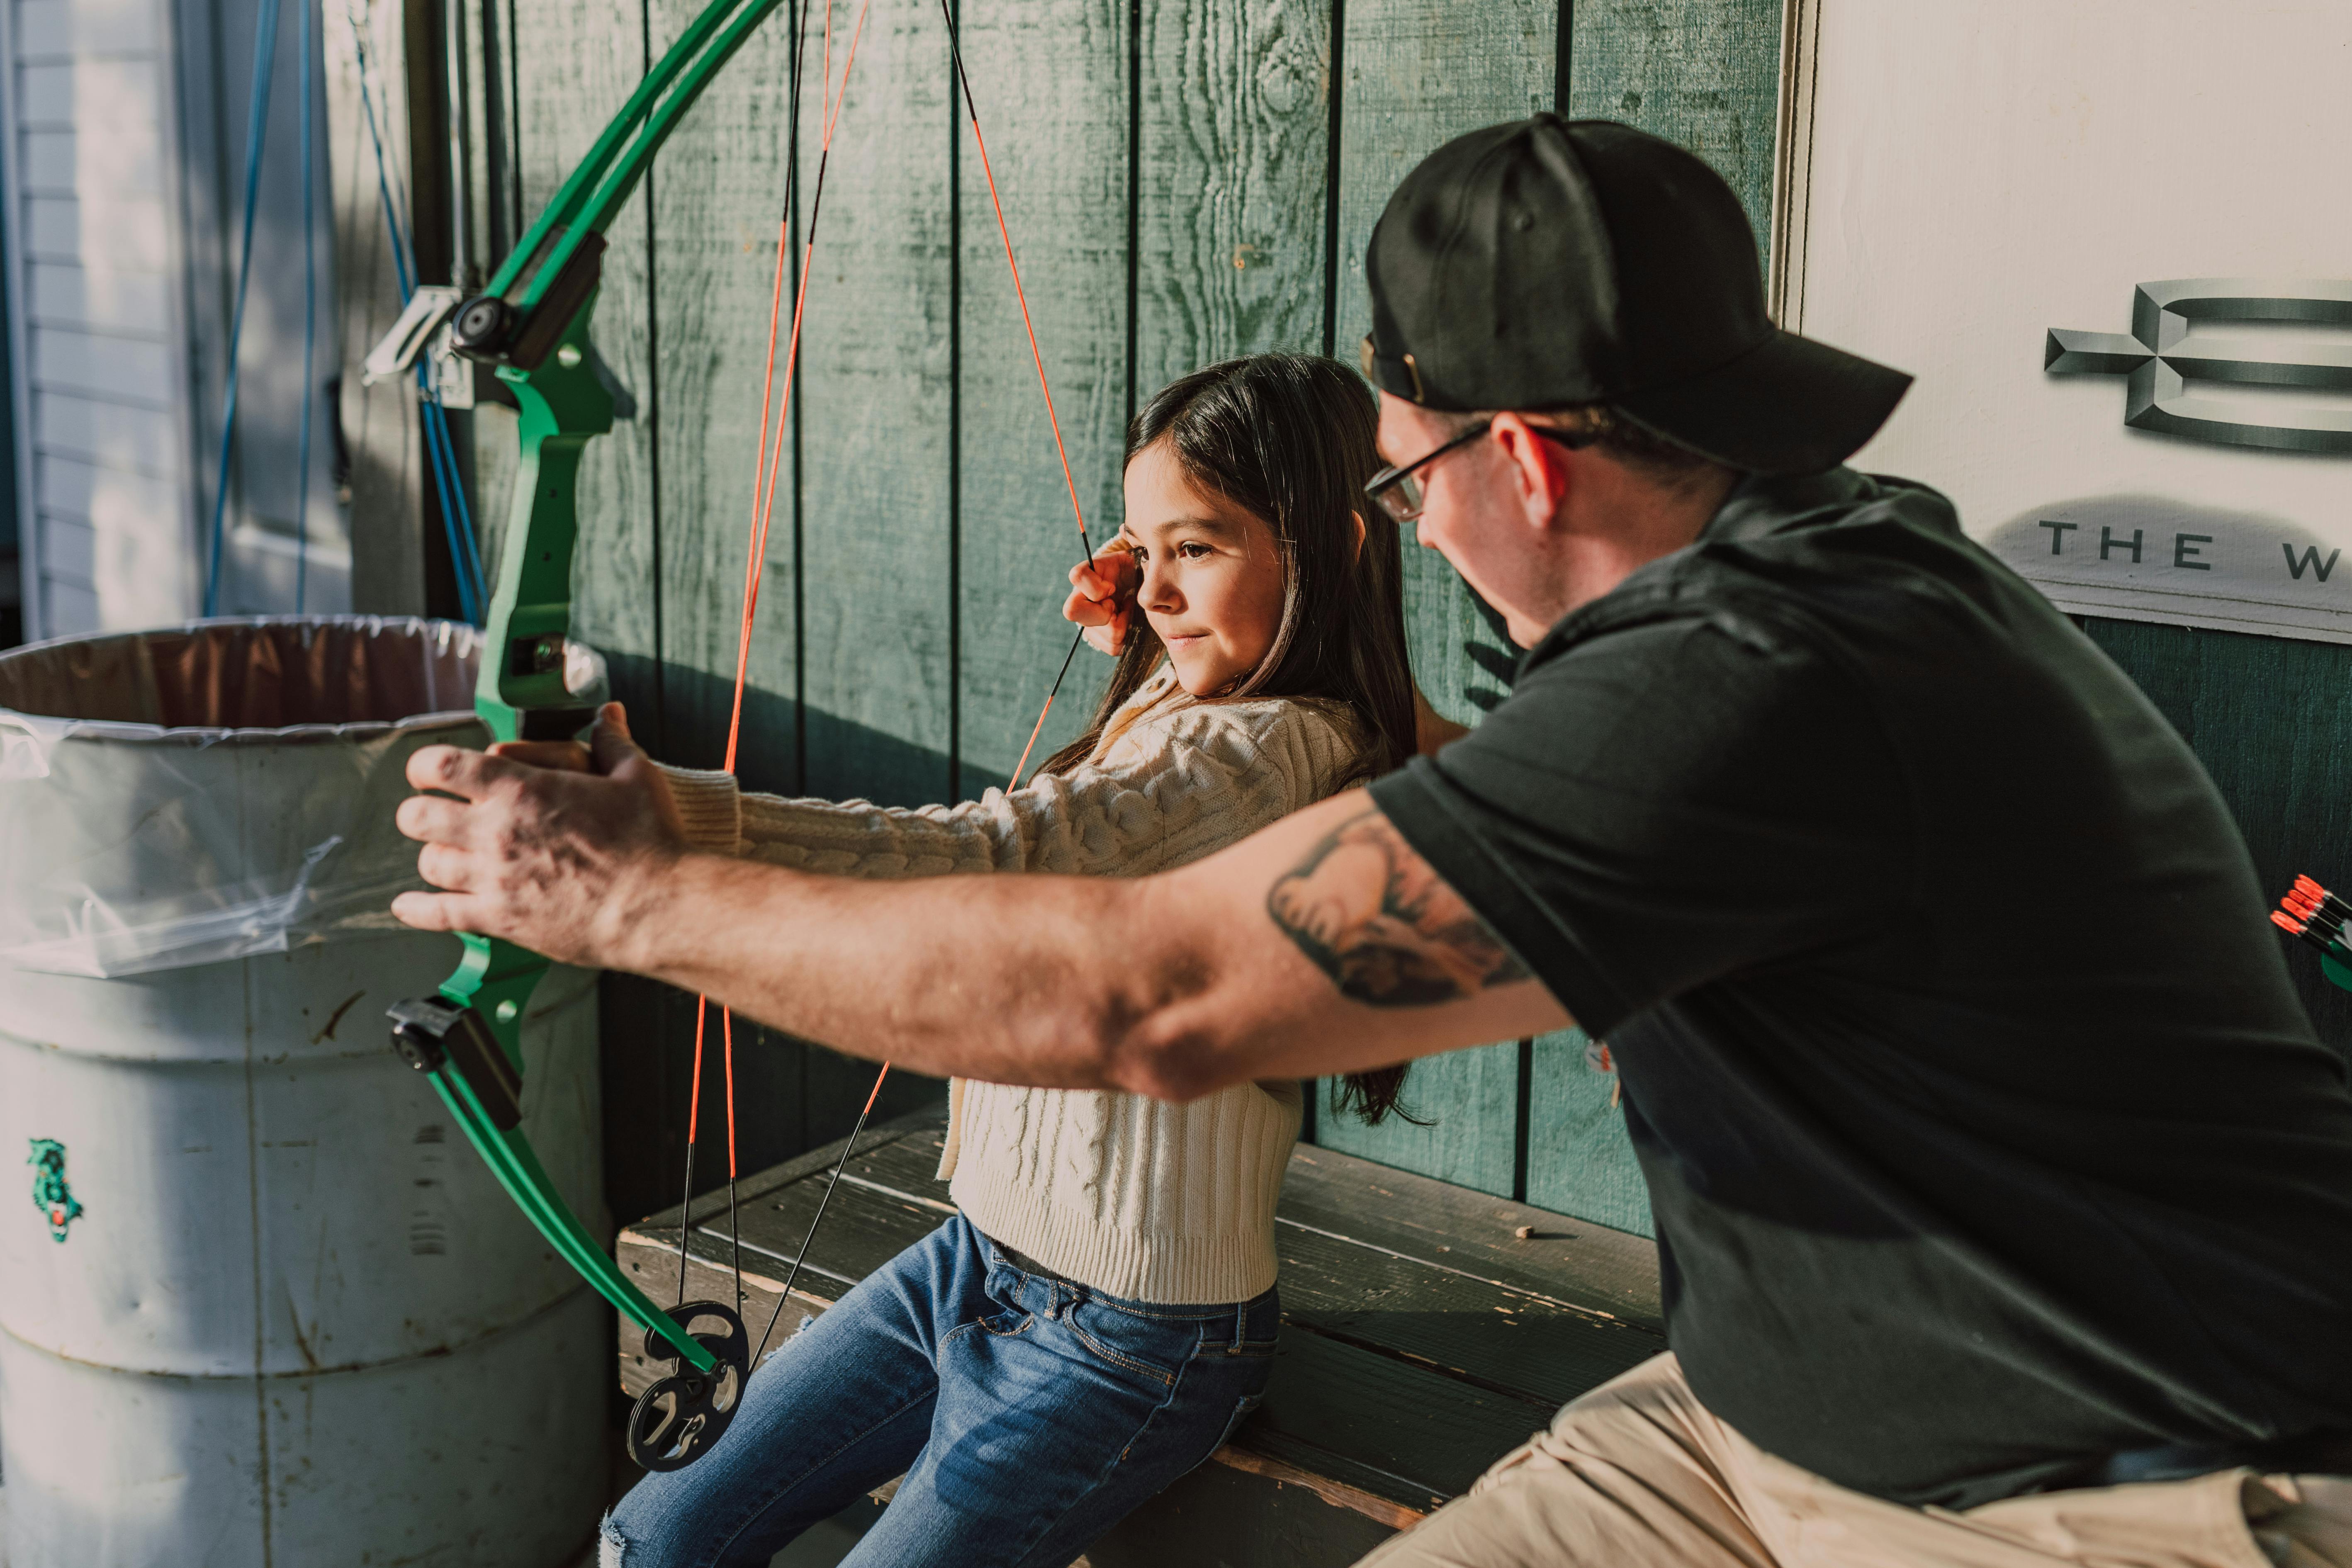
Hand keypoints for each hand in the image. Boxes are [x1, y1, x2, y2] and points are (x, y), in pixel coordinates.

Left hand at [391, 702, 688, 968]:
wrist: (658, 906)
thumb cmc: (651, 841)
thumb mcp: (637, 777)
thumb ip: (613, 741)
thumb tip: (609, 714)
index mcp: (522, 789)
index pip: (440, 765)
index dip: (425, 766)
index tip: (430, 772)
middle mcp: (496, 832)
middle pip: (417, 817)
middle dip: (421, 813)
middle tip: (435, 815)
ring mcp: (494, 878)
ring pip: (429, 864)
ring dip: (436, 857)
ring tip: (449, 857)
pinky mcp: (501, 919)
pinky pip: (438, 915)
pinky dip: (416, 910)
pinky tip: (407, 906)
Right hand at [1064, 542, 1140, 655]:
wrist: (1141, 589)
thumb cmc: (1137, 570)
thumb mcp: (1133, 557)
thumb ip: (1128, 546)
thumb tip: (1125, 528)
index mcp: (1087, 575)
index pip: (1076, 576)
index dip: (1095, 586)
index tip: (1113, 586)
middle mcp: (1080, 598)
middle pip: (1072, 611)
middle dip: (1100, 611)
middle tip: (1117, 605)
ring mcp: (1087, 621)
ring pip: (1094, 633)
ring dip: (1118, 625)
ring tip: (1128, 611)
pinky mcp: (1099, 638)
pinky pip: (1110, 647)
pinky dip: (1125, 638)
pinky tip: (1130, 623)